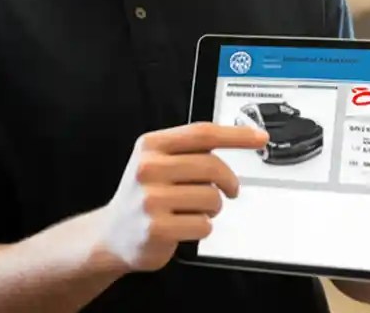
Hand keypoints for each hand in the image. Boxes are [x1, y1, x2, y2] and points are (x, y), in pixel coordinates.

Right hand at [93, 122, 268, 271]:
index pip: (202, 134)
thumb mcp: (155, 162)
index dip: (236, 135)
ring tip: (194, 211)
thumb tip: (236, 139)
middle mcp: (148, 168)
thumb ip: (188, 150)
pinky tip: (184, 227)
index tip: (259, 138)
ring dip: (213, 208)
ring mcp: (150, 199)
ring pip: (211, 198)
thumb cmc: (143, 197)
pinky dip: (202, 228)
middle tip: (230, 190)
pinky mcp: (157, 228)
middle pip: (211, 166)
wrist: (110, 235)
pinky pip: (203, 225)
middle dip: (229, 181)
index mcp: (150, 146)